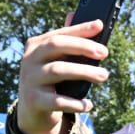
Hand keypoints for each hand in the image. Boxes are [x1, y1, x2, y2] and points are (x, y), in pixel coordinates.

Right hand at [15, 18, 110, 133]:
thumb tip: (96, 22)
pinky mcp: (34, 100)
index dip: (80, 29)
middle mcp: (29, 59)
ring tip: (104, 75)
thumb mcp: (58, 60)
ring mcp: (30, 80)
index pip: (60, 33)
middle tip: (105, 52)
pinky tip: (88, 104)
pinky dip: (75, 103)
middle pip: (56, 45)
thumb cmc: (51, 80)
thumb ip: (74, 43)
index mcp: (36, 46)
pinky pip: (58, 101)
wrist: (32, 111)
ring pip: (58, 70)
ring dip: (84, 72)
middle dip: (82, 46)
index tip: (100, 26)